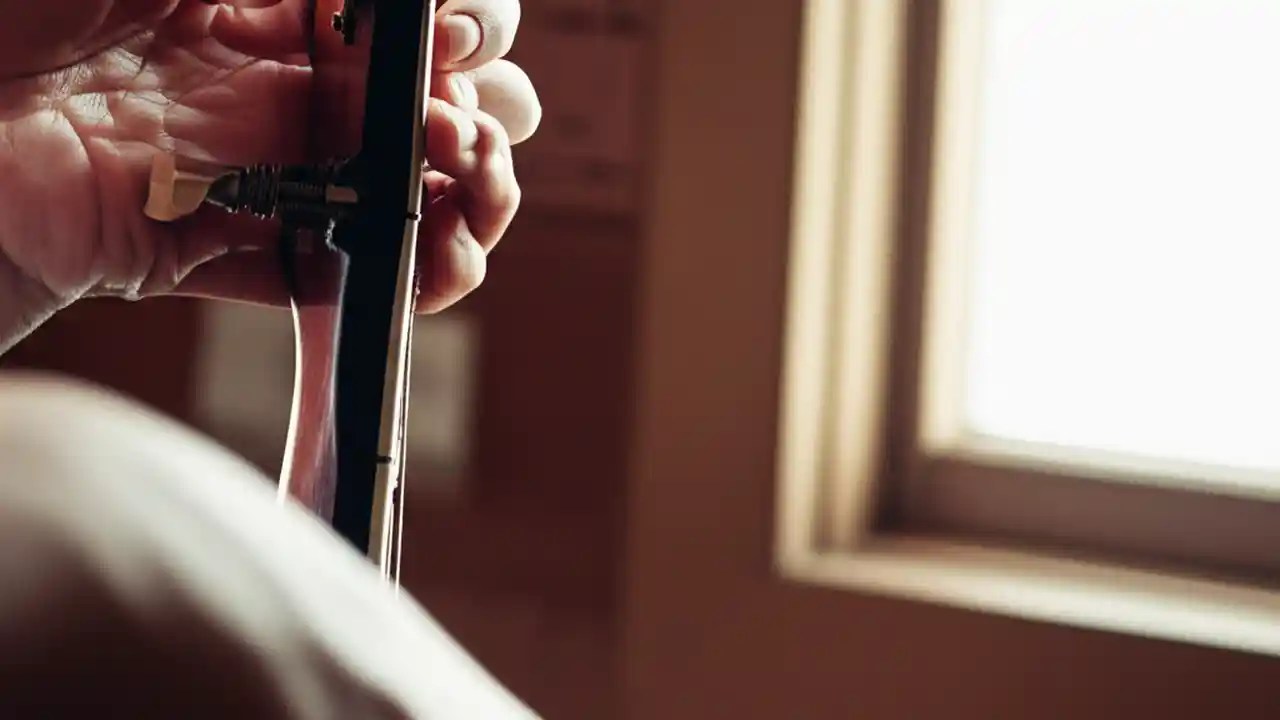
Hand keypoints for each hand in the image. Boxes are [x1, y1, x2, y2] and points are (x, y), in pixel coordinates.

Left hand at [0, 0, 538, 349]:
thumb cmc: (27, 4)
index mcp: (262, 3)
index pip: (404, 22)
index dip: (463, 31)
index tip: (457, 42)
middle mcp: (264, 85)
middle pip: (418, 116)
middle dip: (482, 127)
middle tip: (463, 131)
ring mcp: (242, 171)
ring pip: (390, 205)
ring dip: (460, 209)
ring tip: (464, 202)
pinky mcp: (205, 248)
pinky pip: (319, 283)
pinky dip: (393, 290)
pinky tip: (427, 273)